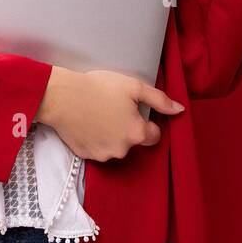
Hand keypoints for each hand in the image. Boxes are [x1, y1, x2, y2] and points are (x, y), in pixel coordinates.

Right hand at [35, 65, 183, 161]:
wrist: (62, 96)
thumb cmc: (98, 88)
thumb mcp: (134, 87)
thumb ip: (160, 100)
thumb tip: (179, 110)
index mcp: (137, 133)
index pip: (154, 135)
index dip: (147, 121)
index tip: (134, 110)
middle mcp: (122, 150)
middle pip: (133, 141)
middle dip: (127, 128)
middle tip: (113, 108)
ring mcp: (103, 155)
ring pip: (114, 146)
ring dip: (111, 135)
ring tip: (98, 114)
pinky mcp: (85, 155)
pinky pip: (96, 148)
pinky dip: (95, 139)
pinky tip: (87, 123)